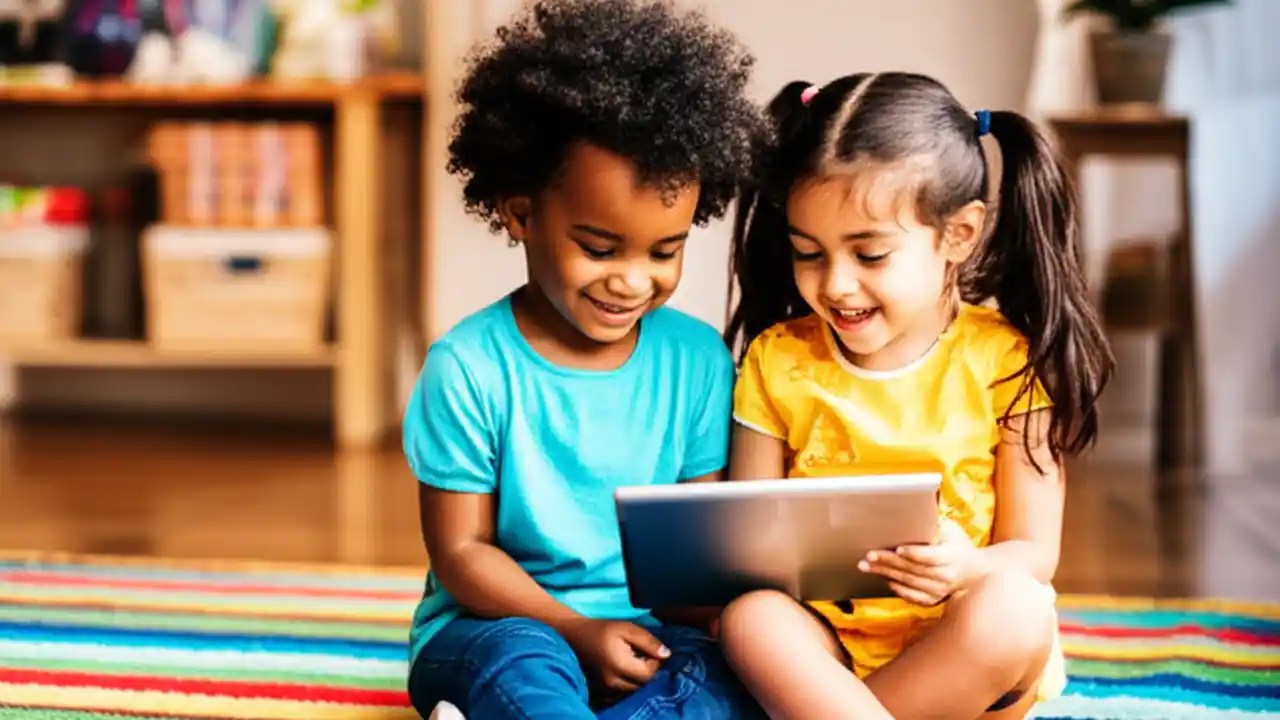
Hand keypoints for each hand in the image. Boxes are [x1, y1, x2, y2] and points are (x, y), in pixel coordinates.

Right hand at [560, 619, 669, 697]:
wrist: (574, 636)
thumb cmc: (602, 630)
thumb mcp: (627, 629)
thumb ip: (648, 641)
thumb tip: (667, 655)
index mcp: (621, 665)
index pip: (649, 674)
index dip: (655, 663)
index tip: (651, 652)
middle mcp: (613, 682)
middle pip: (642, 686)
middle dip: (648, 673)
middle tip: (644, 658)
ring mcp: (606, 689)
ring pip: (633, 692)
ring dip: (639, 681)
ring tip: (635, 665)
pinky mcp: (601, 692)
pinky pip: (621, 695)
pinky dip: (628, 686)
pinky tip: (626, 674)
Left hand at [860, 519, 981, 606]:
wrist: (975, 571)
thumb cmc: (958, 544)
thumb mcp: (951, 530)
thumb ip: (934, 525)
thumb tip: (915, 517)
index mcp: (952, 557)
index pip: (931, 557)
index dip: (914, 553)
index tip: (897, 548)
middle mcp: (947, 576)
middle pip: (914, 569)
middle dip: (889, 562)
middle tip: (869, 555)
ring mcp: (941, 590)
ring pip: (910, 582)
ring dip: (886, 574)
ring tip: (867, 566)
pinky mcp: (934, 599)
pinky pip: (914, 597)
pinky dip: (899, 589)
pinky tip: (886, 580)